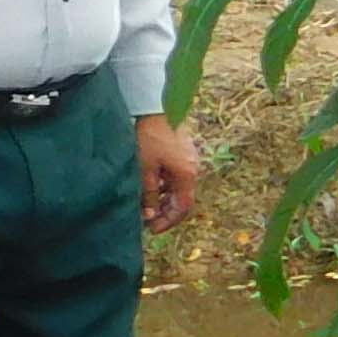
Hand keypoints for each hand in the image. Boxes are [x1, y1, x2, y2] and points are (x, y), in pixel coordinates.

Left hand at [136, 113, 200, 232]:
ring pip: (179, 187)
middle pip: (183, 198)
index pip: (183, 207)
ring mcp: (188, 159)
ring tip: (146, 205)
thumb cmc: (150, 137)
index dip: (168, 221)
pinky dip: (165, 186)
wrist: (155, 107)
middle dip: (166, 212)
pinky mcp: (182, 151)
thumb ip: (149, 193)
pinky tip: (151, 187)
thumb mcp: (145, 169)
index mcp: (187, 175)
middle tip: (148, 220)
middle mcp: (192, 168)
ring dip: (165, 199)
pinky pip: (176, 175)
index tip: (152, 229)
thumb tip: (149, 213)